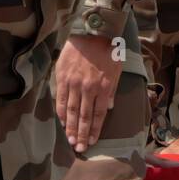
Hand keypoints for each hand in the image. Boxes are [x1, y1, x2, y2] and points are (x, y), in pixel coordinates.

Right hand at [56, 34, 123, 153]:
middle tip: (78, 148)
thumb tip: (108, 108)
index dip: (94, 130)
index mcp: (103, 88)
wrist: (92, 31)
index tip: (91, 142)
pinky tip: (62, 122)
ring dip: (70, 127)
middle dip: (81, 134)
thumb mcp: (117, 70)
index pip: (98, 115)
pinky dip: (61, 112)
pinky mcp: (62, 78)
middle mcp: (88, 88)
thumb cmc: (108, 50)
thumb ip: (112, 90)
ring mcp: (73, 84)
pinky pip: (61, 99)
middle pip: (83, 116)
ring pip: (71, 111)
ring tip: (69, 140)